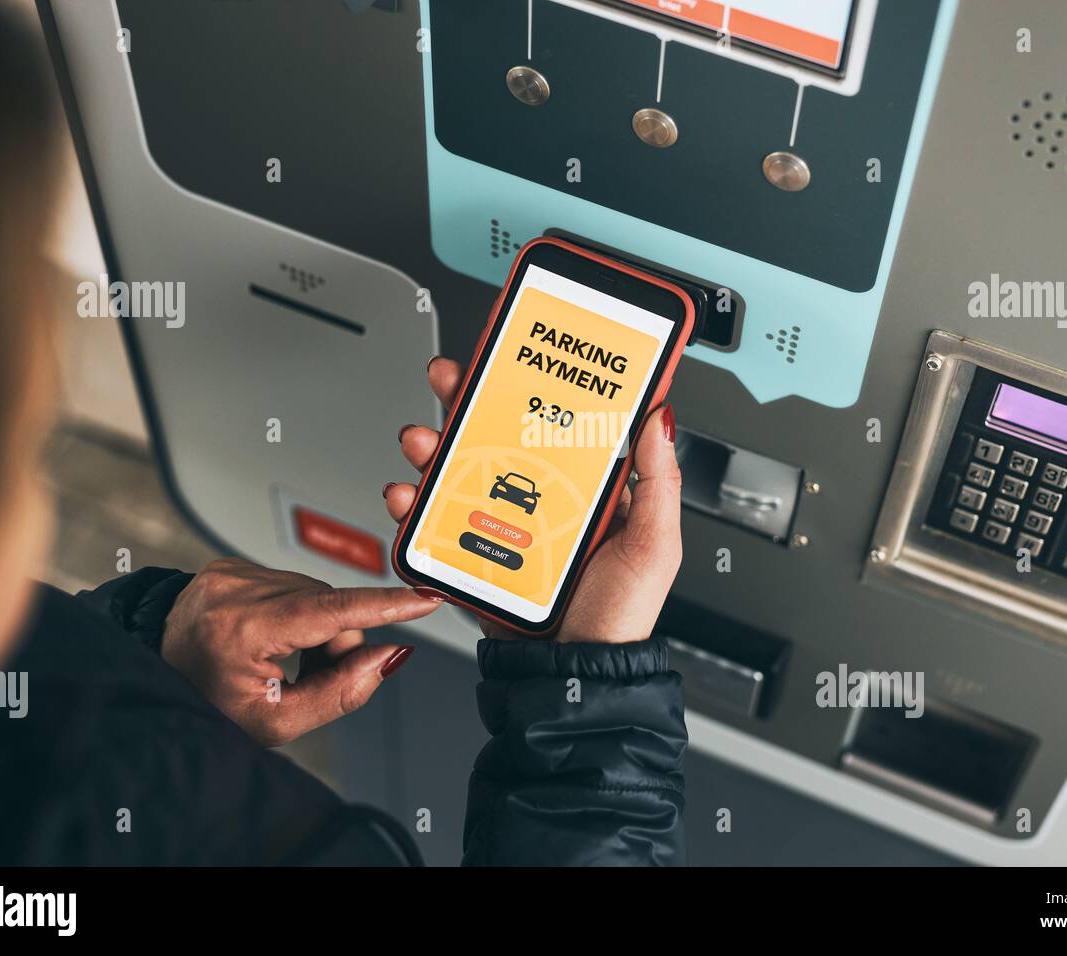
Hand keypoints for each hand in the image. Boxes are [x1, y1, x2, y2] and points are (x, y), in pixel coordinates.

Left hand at [162, 558, 441, 744]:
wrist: (151, 677)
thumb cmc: (206, 706)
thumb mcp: (275, 721)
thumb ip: (341, 692)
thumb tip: (389, 657)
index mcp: (240, 629)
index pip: (329, 612)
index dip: (385, 607)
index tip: (425, 598)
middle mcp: (233, 590)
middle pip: (330, 605)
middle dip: (338, 642)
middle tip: (311, 677)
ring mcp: (229, 571)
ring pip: (315, 592)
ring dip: (317, 627)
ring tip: (284, 660)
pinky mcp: (230, 564)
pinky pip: (290, 584)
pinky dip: (295, 612)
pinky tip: (270, 638)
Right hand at [383, 357, 681, 643]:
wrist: (573, 676)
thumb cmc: (621, 617)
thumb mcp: (653, 544)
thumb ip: (659, 481)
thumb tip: (660, 416)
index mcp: (589, 489)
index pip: (558, 422)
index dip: (533, 385)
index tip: (513, 352)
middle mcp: (543, 500)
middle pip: (498, 435)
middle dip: (465, 401)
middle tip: (448, 378)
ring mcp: (504, 527)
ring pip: (459, 471)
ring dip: (432, 447)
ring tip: (421, 441)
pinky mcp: (473, 557)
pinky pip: (436, 523)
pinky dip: (413, 506)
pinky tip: (406, 496)